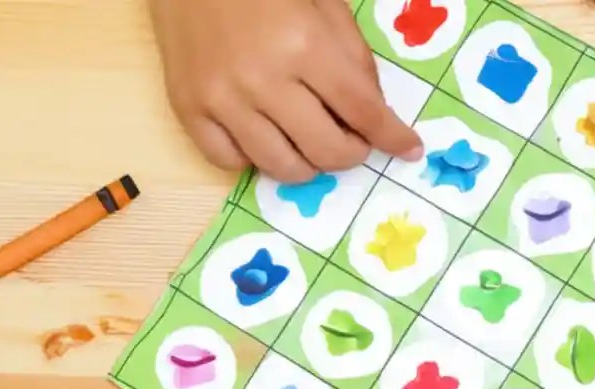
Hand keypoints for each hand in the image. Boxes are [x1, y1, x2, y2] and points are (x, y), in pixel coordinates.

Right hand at [149, 0, 421, 181]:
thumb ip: (354, 57)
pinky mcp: (186, 108)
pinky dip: (255, 159)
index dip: (391, 137)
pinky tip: (265, 137)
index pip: (362, 111)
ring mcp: (221, 99)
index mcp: (305, 45)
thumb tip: (373, 114)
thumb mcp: (324, 4)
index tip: (408, 149)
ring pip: (281, 167)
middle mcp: (263, 80)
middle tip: (353, 141)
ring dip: (309, 165)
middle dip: (352, 153)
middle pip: (326, 150)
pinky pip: (229, 163)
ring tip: (312, 143)